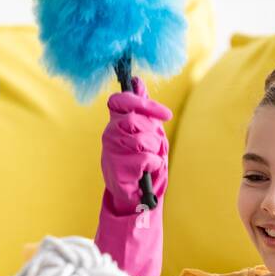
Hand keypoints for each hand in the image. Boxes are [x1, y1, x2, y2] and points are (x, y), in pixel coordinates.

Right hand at [100, 75, 170, 216]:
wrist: (135, 194)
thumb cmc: (141, 159)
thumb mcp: (144, 131)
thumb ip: (141, 108)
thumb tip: (137, 81)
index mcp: (115, 122)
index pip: (119, 100)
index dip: (143, 103)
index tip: (166, 114)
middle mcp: (108, 135)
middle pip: (133, 119)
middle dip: (151, 132)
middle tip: (154, 145)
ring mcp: (110, 153)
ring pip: (141, 140)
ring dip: (154, 151)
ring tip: (150, 159)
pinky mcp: (117, 171)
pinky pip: (144, 158)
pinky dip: (153, 164)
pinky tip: (148, 170)